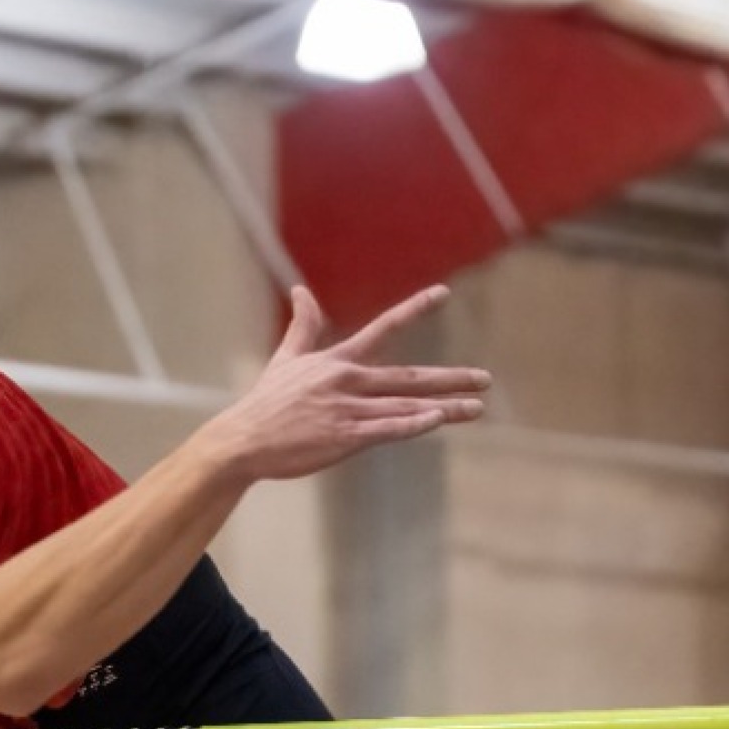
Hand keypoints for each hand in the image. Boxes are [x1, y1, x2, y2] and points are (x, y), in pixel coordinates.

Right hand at [201, 285, 490, 481]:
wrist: (244, 439)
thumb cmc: (267, 401)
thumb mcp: (286, 358)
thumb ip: (303, 325)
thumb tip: (302, 289)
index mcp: (336, 360)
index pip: (383, 328)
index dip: (414, 308)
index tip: (443, 293)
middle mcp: (347, 380)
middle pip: (409, 376)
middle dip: (451, 378)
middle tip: (485, 379)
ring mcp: (347, 409)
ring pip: (406, 405)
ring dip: (446, 406)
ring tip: (476, 408)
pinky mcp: (344, 437)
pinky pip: (387, 428)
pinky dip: (414, 423)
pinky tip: (438, 419)